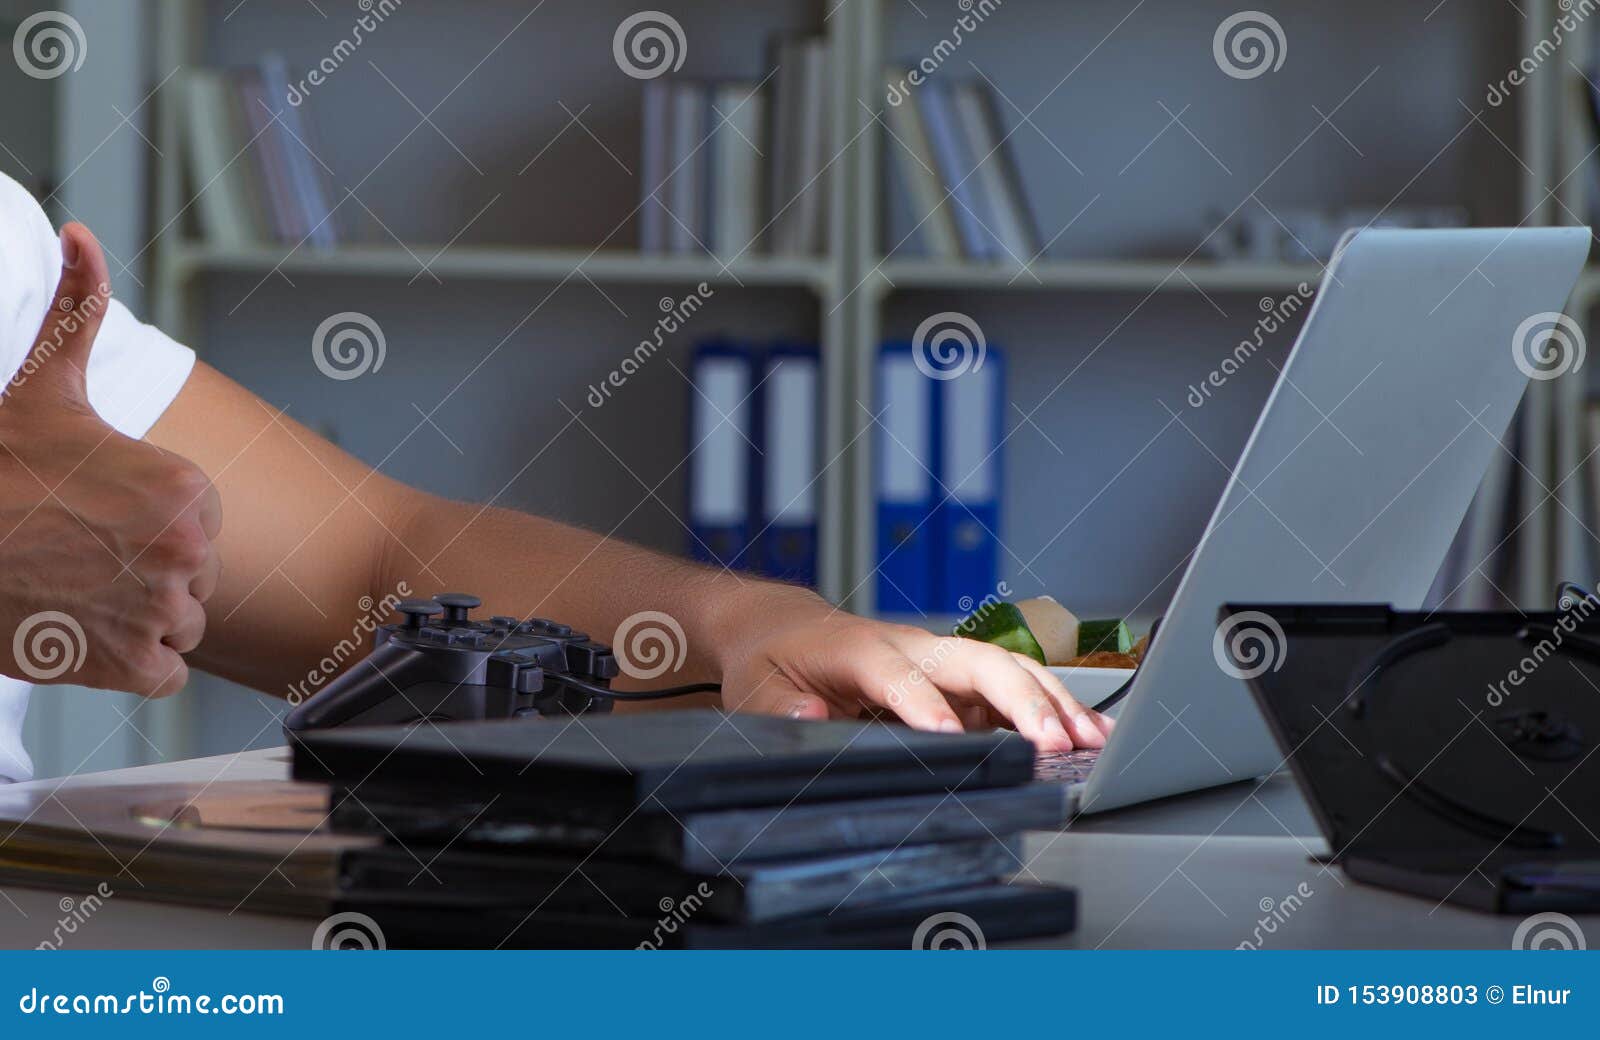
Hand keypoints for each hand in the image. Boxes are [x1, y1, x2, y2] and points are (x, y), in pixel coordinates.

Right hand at [0, 223, 220, 695]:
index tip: (99, 524)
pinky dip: (126, 664)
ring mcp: (162, 611)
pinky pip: (162, 673)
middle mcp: (189, 551)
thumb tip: (84, 236)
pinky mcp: (134, 664)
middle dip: (147, 578)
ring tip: (78, 593)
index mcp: (189, 491)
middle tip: (80, 560)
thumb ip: (81, 308)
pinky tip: (83, 632)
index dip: (152, 534)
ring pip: (178, 628)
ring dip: (137, 622)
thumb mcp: (44, 382)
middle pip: (192, 582)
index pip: (201, 533)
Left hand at [716, 590, 1112, 750]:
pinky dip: (1053, 710)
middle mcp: (912, 646)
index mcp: (860, 649)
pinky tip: (1088, 737)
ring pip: (1008, 670)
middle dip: (1019, 700)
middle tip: (1051, 743)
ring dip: (1052, 703)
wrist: (785, 627)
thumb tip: (810, 712)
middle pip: (977, 662)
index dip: (924, 706)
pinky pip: (1012, 689)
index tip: (947, 737)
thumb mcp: (754, 687)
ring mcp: (941, 659)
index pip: (899, 675)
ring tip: (1093, 741)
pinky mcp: (958, 679)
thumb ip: (780, 705)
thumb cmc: (771, 660)